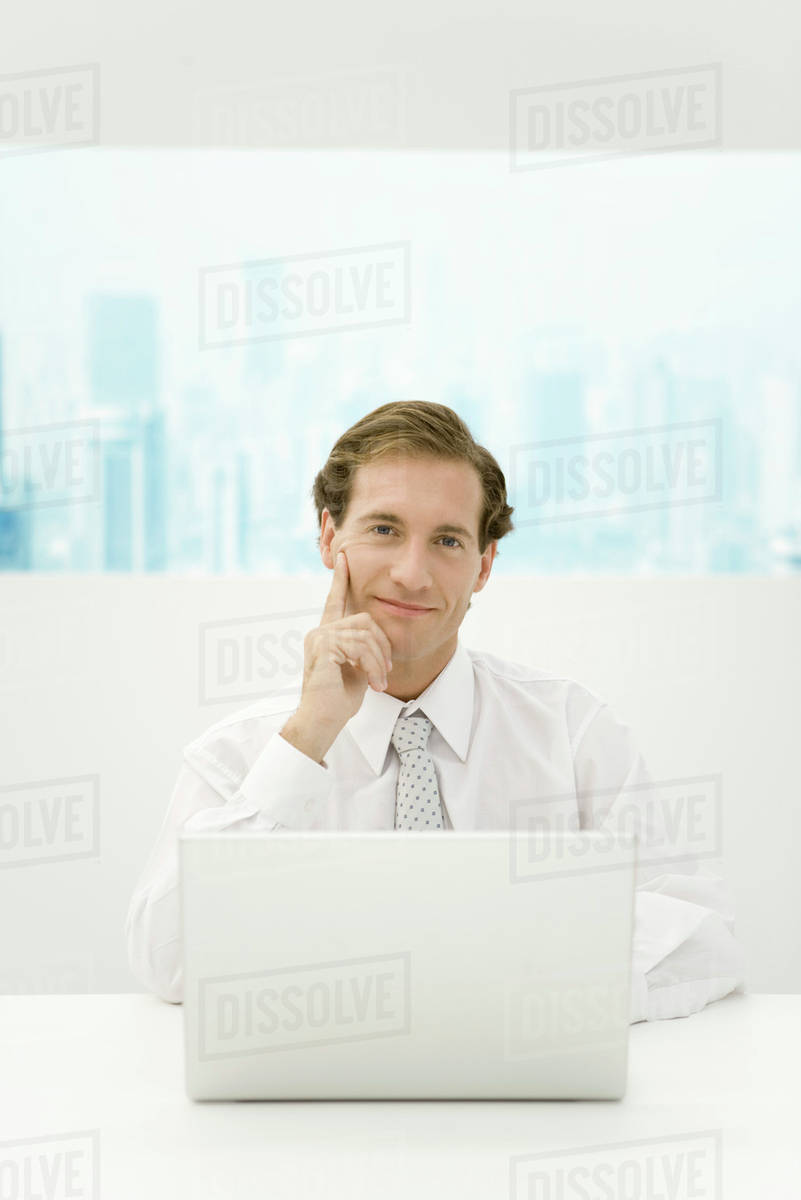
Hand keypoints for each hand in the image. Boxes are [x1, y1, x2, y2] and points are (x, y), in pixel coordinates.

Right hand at [296, 549, 393, 730]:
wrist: (322, 721)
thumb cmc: (338, 700)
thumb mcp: (358, 668)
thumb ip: (363, 648)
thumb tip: (378, 635)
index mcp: (327, 634)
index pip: (335, 601)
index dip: (341, 579)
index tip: (345, 557)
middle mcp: (319, 631)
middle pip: (365, 620)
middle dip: (382, 647)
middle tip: (385, 673)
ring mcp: (319, 638)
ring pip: (365, 634)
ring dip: (379, 661)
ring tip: (379, 683)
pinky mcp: (323, 647)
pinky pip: (359, 646)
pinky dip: (372, 666)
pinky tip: (372, 683)